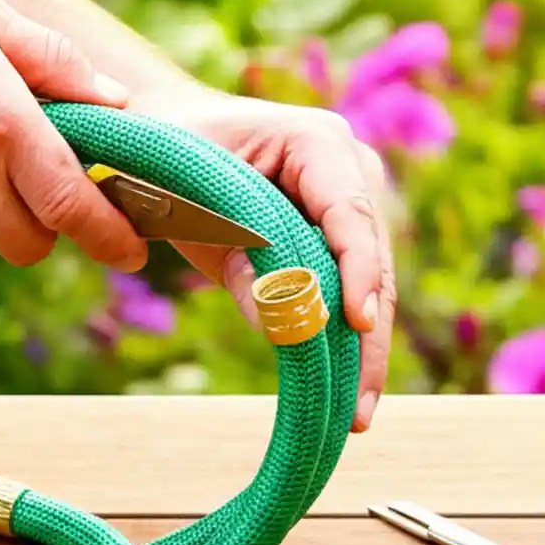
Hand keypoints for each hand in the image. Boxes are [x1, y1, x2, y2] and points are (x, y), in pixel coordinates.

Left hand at [132, 87, 394, 431]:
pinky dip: (345, 338)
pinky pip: (349, 287)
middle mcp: (349, 167)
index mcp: (316, 142)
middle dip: (367, 334)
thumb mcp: (193, 205)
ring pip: (369, 282)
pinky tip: (348, 391)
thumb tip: (280, 324)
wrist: (174, 130)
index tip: (356, 322)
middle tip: (361, 404)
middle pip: (370, 258)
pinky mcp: (341, 233)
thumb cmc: (175, 157)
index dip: (358, 271)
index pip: (349, 212)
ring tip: (358, 413)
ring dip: (363, 349)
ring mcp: (353, 198)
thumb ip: (238, 260)